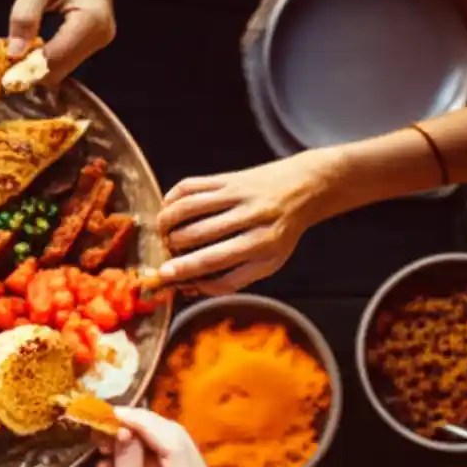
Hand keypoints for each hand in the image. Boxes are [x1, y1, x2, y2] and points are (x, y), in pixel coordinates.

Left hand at [8, 0, 115, 83]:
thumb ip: (25, 17)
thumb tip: (13, 54)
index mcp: (91, 21)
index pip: (53, 61)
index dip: (25, 68)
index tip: (1, 66)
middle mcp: (101, 35)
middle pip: (59, 71)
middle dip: (31, 68)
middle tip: (6, 57)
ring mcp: (100, 38)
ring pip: (61, 69)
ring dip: (37, 64)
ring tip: (19, 47)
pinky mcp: (95, 38)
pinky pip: (66, 58)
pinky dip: (46, 57)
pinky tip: (32, 44)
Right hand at [105, 408, 223, 466]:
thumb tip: (124, 433)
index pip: (172, 442)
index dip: (142, 421)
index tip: (111, 414)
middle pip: (177, 438)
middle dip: (140, 427)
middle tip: (105, 428)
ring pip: (173, 446)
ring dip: (140, 443)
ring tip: (105, 453)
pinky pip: (172, 462)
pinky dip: (146, 458)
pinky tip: (119, 465)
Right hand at [155, 149, 342, 294]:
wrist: (304, 187)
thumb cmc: (281, 233)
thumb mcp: (269, 263)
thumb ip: (233, 280)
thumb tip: (193, 288)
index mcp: (263, 243)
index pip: (216, 259)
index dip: (186, 269)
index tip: (165, 275)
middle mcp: (250, 216)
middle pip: (197, 234)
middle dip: (172, 246)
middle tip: (167, 253)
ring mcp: (237, 193)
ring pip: (188, 207)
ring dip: (166, 222)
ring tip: (162, 234)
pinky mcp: (228, 177)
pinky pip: (190, 186)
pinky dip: (171, 199)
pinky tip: (168, 211)